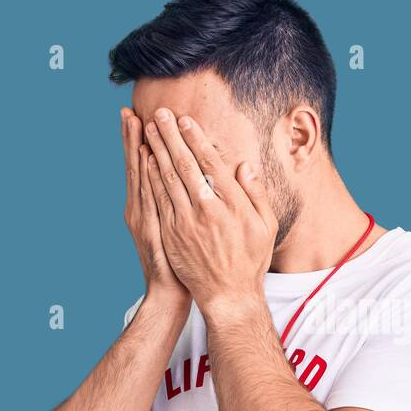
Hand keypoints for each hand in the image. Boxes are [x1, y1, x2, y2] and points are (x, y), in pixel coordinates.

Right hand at [121, 107, 187, 303]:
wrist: (171, 292)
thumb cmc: (180, 261)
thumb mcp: (176, 228)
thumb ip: (176, 203)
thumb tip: (183, 180)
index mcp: (149, 205)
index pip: (144, 167)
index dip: (140, 143)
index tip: (139, 115)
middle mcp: (141, 208)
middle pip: (137, 166)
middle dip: (133, 138)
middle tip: (129, 110)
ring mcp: (143, 217)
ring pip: (140, 177)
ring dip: (136, 149)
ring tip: (134, 122)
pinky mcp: (150, 229)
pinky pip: (150, 197)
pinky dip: (146, 177)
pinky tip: (146, 158)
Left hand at [143, 107, 276, 317]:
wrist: (228, 296)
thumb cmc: (250, 261)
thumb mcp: (265, 227)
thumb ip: (256, 195)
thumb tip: (246, 166)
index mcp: (231, 205)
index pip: (210, 164)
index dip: (196, 139)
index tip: (186, 120)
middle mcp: (207, 210)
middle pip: (185, 165)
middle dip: (171, 136)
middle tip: (160, 113)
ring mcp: (186, 223)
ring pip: (167, 179)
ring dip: (156, 150)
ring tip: (149, 128)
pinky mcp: (171, 234)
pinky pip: (159, 199)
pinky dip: (150, 177)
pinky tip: (145, 160)